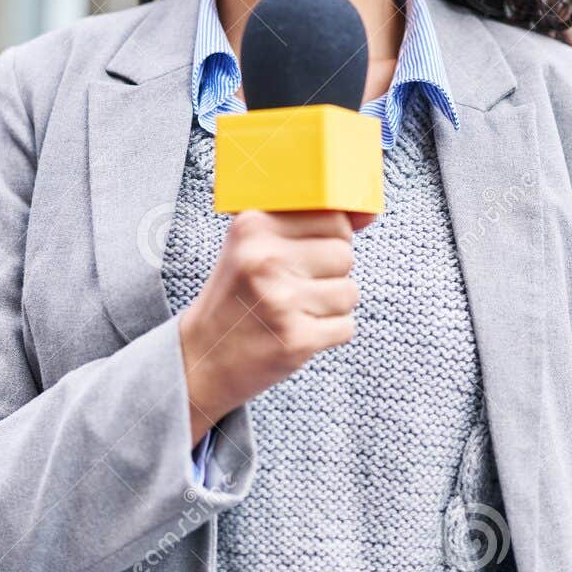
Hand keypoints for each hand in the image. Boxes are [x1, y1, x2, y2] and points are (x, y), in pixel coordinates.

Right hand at [178, 208, 371, 442]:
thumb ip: (306, 221)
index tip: (303, 256)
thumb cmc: (237, 295)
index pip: (333, 218)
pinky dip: (329, 334)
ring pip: (350, 292)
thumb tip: (369, 213)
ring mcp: (280, 301)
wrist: (202, 358)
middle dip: (330, 274)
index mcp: (253, 226)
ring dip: (331, 307)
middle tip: (294, 288)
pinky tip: (297, 332)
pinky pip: (346, 327)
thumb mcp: (254, 244)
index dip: (328, 239)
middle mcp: (265, 259)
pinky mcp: (295, 340)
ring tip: (295, 311)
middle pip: (345, 254)